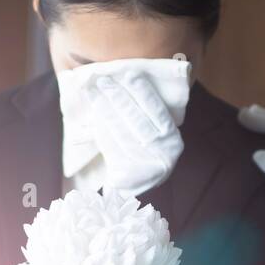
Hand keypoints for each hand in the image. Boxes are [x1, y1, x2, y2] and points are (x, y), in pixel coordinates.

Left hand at [58, 58, 189, 194]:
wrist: (131, 189)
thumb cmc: (139, 151)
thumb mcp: (151, 133)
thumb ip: (143, 113)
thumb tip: (125, 81)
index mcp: (172, 139)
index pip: (157, 111)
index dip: (143, 92)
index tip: (129, 74)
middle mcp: (164, 152)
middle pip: (137, 120)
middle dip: (119, 97)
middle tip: (103, 80)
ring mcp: (147, 166)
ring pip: (122, 132)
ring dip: (105, 110)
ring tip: (93, 93)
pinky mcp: (129, 176)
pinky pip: (111, 147)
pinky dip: (100, 129)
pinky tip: (92, 115)